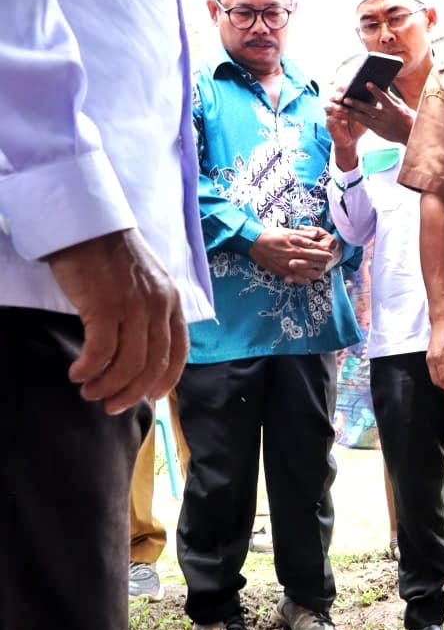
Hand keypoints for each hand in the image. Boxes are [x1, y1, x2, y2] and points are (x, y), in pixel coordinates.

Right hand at [45, 228, 186, 413]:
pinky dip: (90, 369)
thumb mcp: (146, 282)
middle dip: (132, 392)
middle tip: (112, 405)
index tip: (151, 397)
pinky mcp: (105, 306)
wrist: (88, 224)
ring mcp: (133, 307)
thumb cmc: (111, 254)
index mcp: (172, 302)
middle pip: (152, 364)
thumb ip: (151, 311)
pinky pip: (101, 351)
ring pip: (128, 363)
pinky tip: (78, 374)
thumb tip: (142, 349)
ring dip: (108, 385)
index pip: (178, 352)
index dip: (166, 380)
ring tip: (90, 391)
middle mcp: (158, 307)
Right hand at [248, 227, 336, 284]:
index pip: (314, 252)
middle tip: (327, 264)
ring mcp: (286, 267)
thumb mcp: (287, 232)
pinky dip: (302, 280)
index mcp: (295, 247)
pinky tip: (307, 280)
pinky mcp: (280, 272)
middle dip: (321, 264)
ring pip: (305, 274)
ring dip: (314, 274)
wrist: (252, 242)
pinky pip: (294, 279)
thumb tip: (316, 234)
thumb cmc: (270, 235)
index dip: (323, 254)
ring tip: (319, 272)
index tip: (330, 255)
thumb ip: (303, 235)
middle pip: (312, 264)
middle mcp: (292, 258)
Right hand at [325, 88, 367, 160]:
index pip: (341, 91)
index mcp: (344, 101)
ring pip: (328, 106)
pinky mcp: (328, 124)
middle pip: (333, 96)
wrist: (351, 140)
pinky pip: (329, 120)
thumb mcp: (365, 116)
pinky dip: (333, 120)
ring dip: (334, 106)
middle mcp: (336, 105)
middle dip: (336, 95)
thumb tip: (383, 93)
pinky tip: (342, 122)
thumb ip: (370, 105)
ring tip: (340, 108)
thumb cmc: (359, 125)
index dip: (343, 87)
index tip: (348, 86)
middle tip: (342, 96)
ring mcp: (331, 114)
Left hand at [339, 84, 416, 145]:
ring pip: (364, 118)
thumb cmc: (408, 118)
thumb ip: (391, 97)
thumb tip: (384, 85)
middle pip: (369, 109)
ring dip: (352, 113)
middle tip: (345, 99)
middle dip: (356, 104)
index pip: (383, 98)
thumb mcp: (402, 106)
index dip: (375, 90)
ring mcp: (382, 125)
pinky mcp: (379, 132)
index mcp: (394, 109)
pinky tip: (349, 115)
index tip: (367, 83)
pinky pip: (366, 125)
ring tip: (342, 108)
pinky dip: (357, 119)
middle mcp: (387, 117)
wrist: (411, 136)